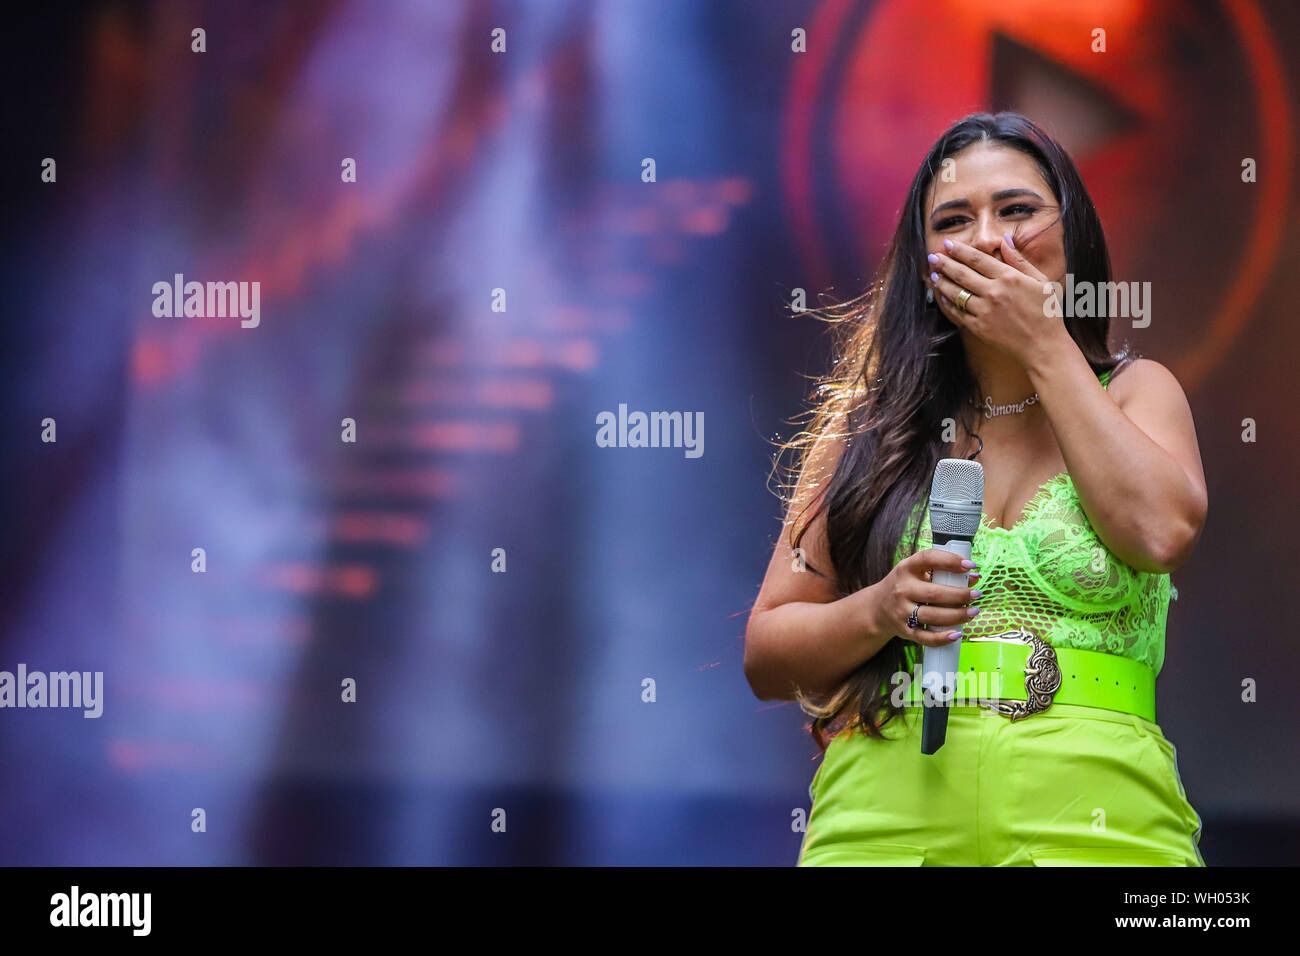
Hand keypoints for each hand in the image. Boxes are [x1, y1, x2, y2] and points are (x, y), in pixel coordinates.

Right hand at [868, 549, 980, 646]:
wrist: (877, 608)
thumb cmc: (905, 586)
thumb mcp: (917, 573)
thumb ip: (943, 573)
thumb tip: (974, 578)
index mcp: (906, 568)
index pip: (928, 559)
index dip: (950, 561)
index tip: (971, 565)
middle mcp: (902, 589)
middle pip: (934, 593)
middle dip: (960, 594)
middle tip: (977, 594)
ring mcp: (902, 611)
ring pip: (932, 616)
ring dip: (956, 615)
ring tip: (973, 612)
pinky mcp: (904, 630)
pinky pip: (925, 637)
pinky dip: (942, 638)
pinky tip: (957, 633)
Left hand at [927, 234, 1072, 370]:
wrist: (1043, 346)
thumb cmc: (1046, 312)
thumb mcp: (1040, 281)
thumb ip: (1019, 260)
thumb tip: (1004, 240)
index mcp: (1009, 277)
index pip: (977, 259)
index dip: (960, 250)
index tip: (948, 243)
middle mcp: (994, 292)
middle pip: (962, 274)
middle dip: (944, 263)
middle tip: (932, 257)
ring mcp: (984, 311)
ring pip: (956, 293)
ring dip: (942, 282)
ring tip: (934, 274)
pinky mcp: (979, 328)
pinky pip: (958, 313)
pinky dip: (948, 304)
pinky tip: (942, 297)